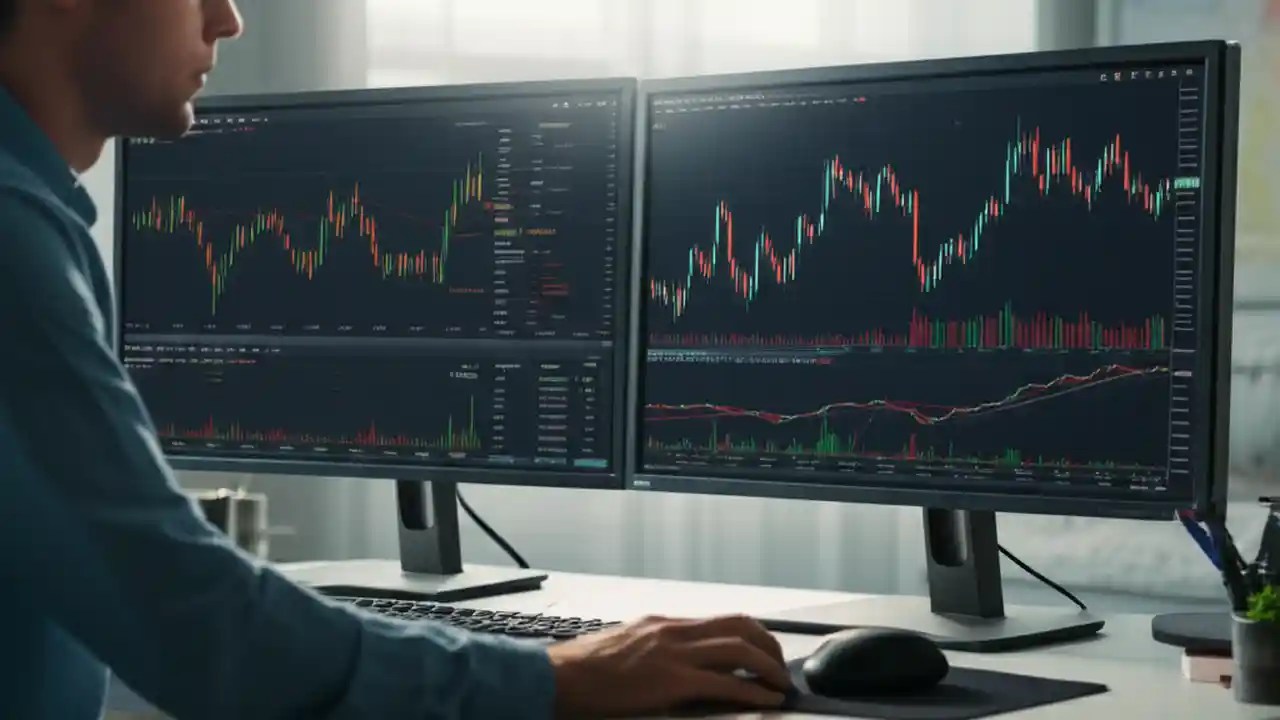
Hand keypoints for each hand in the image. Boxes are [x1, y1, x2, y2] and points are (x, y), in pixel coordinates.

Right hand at [546, 614, 793, 718]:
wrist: (559, 677)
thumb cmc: (584, 670)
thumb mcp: (627, 648)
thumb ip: (658, 651)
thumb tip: (685, 665)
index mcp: (663, 624)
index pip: (721, 620)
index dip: (751, 634)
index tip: (763, 650)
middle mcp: (673, 631)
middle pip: (739, 626)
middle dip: (768, 645)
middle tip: (779, 667)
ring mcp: (674, 653)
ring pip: (740, 649)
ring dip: (768, 666)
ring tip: (779, 684)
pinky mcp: (672, 680)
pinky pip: (725, 683)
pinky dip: (752, 691)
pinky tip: (765, 700)